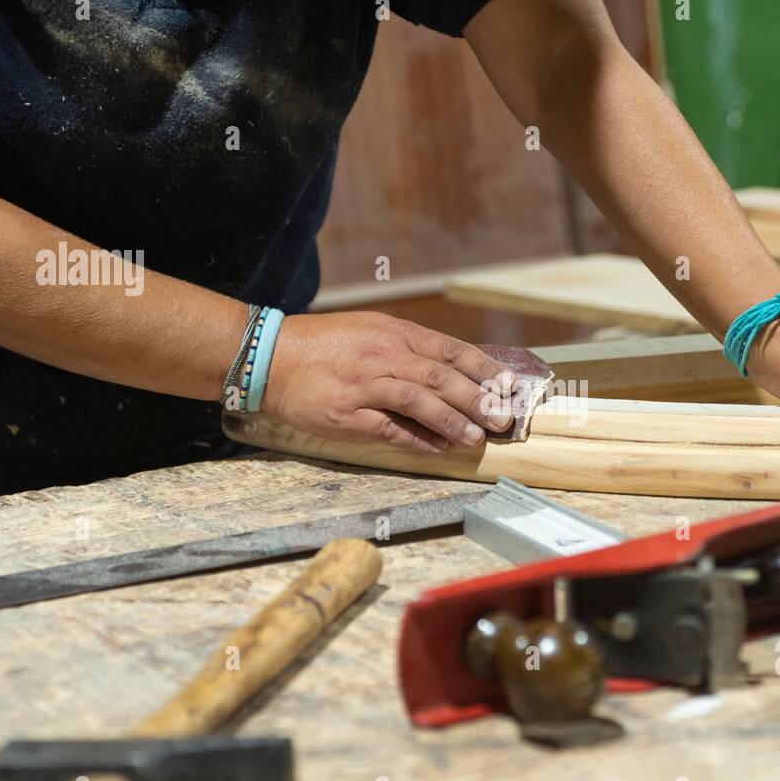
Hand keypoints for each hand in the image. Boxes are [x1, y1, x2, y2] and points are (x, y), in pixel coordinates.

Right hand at [261, 311, 512, 452]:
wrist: (271, 356)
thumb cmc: (325, 344)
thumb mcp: (371, 331)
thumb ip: (409, 349)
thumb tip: (452, 371)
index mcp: (394, 333)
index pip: (450, 349)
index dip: (483, 368)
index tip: (508, 385)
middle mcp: (384, 356)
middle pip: (441, 377)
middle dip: (477, 399)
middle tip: (501, 419)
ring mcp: (365, 385)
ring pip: (419, 401)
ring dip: (452, 421)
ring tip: (475, 438)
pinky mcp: (346, 413)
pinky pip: (387, 428)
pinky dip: (415, 439)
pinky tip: (436, 449)